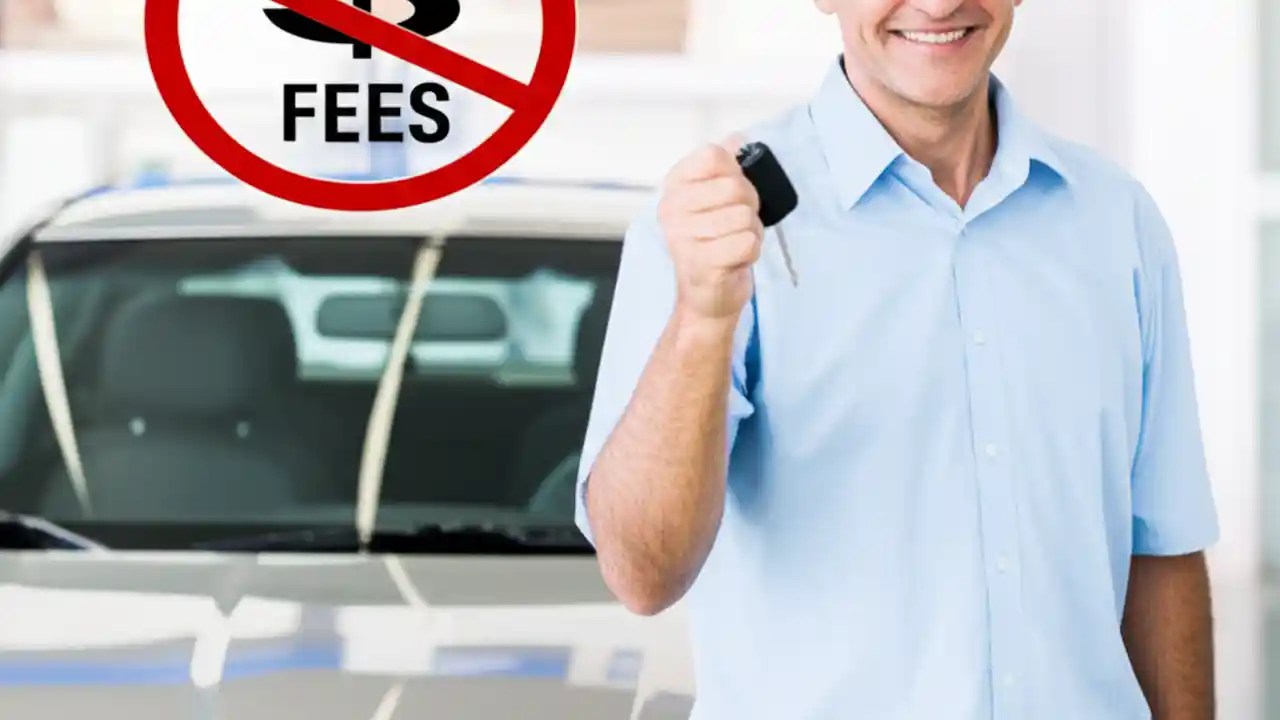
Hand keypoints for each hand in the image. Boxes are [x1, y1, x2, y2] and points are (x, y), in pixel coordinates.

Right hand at [657, 135, 763, 322]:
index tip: (728, 194)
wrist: (707, 297)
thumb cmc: (715, 243)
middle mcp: (671, 209)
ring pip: (745, 216)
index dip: (735, 173)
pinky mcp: (701, 264)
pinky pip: (747, 242)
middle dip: (749, 207)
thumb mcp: (717, 200)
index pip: (714, 155)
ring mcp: (683, 238)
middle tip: (734, 226)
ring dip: (751, 233)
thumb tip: (737, 137)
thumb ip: (725, 167)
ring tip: (732, 245)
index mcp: (674, 186)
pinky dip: (751, 252)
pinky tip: (733, 260)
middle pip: (736, 186)